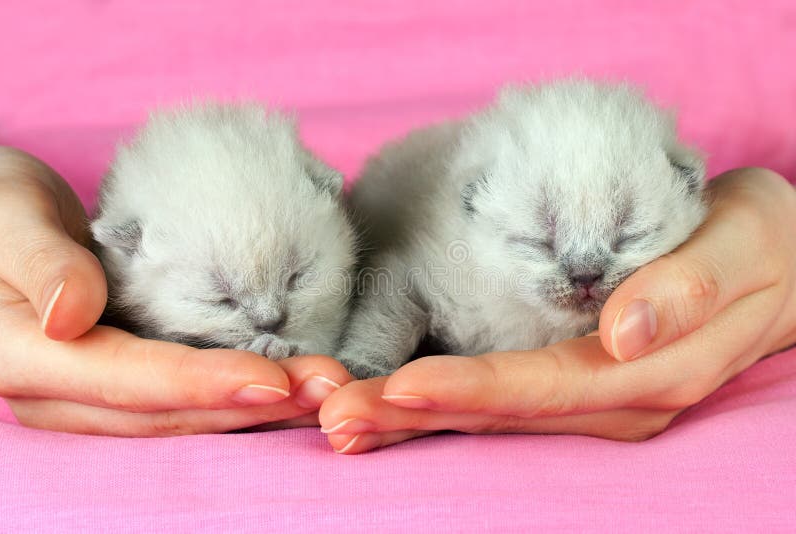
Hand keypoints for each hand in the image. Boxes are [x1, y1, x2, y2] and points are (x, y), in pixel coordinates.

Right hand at [0, 147, 351, 435]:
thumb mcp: (2, 217)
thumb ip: (37, 263)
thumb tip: (72, 318)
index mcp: (25, 358)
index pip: (128, 379)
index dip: (202, 384)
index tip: (275, 380)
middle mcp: (60, 390)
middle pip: (165, 410)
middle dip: (250, 405)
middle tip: (327, 388)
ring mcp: (91, 386)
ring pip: (179, 409)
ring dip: (254, 403)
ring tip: (323, 386)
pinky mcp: (119, 368)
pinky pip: (180, 388)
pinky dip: (233, 384)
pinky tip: (287, 375)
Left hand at [320, 168, 795, 452]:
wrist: (775, 262)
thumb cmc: (756, 245)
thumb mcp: (742, 246)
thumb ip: (689, 287)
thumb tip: (625, 333)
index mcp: (649, 376)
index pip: (545, 389)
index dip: (472, 391)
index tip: (396, 387)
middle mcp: (613, 404)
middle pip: (501, 416)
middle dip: (414, 418)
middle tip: (333, 418)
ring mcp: (591, 402)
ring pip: (491, 418)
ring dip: (412, 420)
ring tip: (337, 418)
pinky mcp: (574, 385)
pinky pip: (500, 400)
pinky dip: (440, 402)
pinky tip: (387, 398)